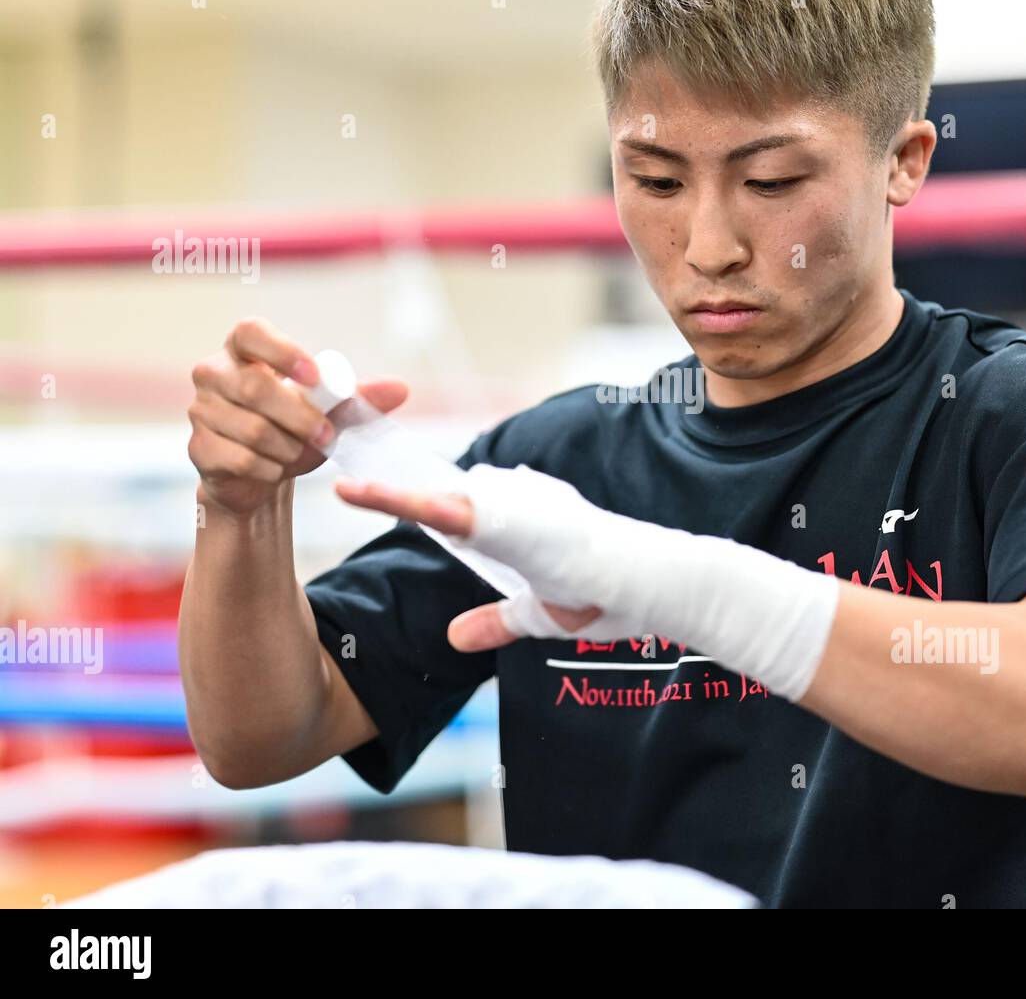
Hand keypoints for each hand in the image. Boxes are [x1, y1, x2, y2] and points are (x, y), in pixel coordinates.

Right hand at [188, 318, 407, 516]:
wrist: (261, 473)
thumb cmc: (294, 428)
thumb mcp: (330, 411)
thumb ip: (361, 398)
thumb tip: (402, 389)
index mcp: (244, 351)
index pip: (251, 333)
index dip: (282, 352)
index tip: (315, 377)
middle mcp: (214, 373)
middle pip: (254, 388)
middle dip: (300, 416)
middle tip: (326, 434)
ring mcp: (201, 410)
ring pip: (252, 429)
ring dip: (288, 447)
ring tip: (298, 451)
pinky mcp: (198, 447)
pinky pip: (240, 459)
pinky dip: (270, 468)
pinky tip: (276, 468)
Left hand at [334, 464, 841, 704]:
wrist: (657, 585)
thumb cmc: (612, 594)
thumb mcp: (541, 616)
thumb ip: (496, 621)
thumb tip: (454, 637)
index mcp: (509, 525)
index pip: (443, 505)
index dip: (398, 494)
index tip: (353, 480)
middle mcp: (506, 507)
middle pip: (428, 488)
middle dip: (375, 472)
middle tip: (322, 437)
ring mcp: (508, 511)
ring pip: (425, 493)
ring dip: (373, 481)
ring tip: (319, 462)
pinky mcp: (512, 524)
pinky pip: (446, 510)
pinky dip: (402, 500)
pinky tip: (358, 491)